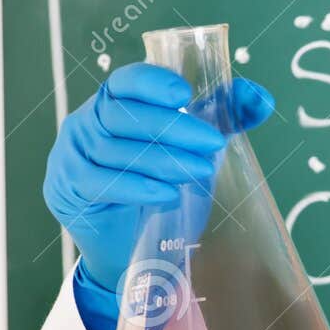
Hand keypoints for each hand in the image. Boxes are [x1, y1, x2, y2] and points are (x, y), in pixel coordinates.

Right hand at [43, 63, 273, 291]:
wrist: (126, 247)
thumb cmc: (157, 188)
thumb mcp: (191, 149)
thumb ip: (221, 120)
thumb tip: (261, 97)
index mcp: (112, 104)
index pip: (124, 82)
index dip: (151, 82)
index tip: (185, 93)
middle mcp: (85, 124)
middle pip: (122, 114)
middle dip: (171, 127)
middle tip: (212, 142)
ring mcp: (71, 156)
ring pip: (114, 149)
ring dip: (162, 160)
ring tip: (200, 170)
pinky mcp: (69, 190)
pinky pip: (99, 183)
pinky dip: (136, 187)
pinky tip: (167, 194)